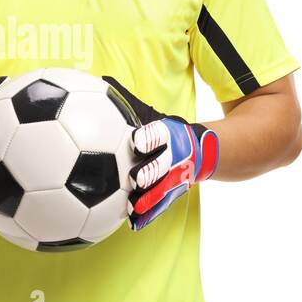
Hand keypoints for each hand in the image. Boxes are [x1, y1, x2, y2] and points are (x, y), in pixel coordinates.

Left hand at [102, 76, 218, 230]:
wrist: (202, 150)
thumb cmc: (165, 130)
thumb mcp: (151, 112)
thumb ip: (126, 100)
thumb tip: (99, 78)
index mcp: (169, 134)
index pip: (159, 135)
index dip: (149, 138)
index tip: (136, 141)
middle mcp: (174, 157)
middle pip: (162, 165)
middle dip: (150, 172)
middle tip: (135, 178)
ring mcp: (175, 178)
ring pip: (162, 190)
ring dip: (149, 199)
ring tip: (133, 207)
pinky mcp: (173, 193)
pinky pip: (161, 206)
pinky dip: (149, 215)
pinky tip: (134, 223)